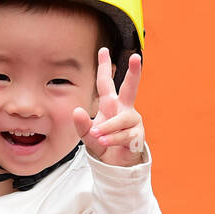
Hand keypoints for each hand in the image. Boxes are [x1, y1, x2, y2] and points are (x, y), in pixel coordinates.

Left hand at [72, 48, 145, 166]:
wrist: (115, 164)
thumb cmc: (103, 143)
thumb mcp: (88, 135)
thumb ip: (81, 124)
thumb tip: (77, 111)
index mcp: (111, 104)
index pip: (106, 83)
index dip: (104, 67)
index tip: (103, 50)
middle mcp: (124, 109)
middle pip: (130, 88)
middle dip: (134, 72)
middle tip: (135, 57)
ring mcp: (133, 121)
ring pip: (122, 119)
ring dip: (108, 127)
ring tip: (97, 134)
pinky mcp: (137, 135)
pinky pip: (124, 135)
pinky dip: (112, 139)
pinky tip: (104, 142)